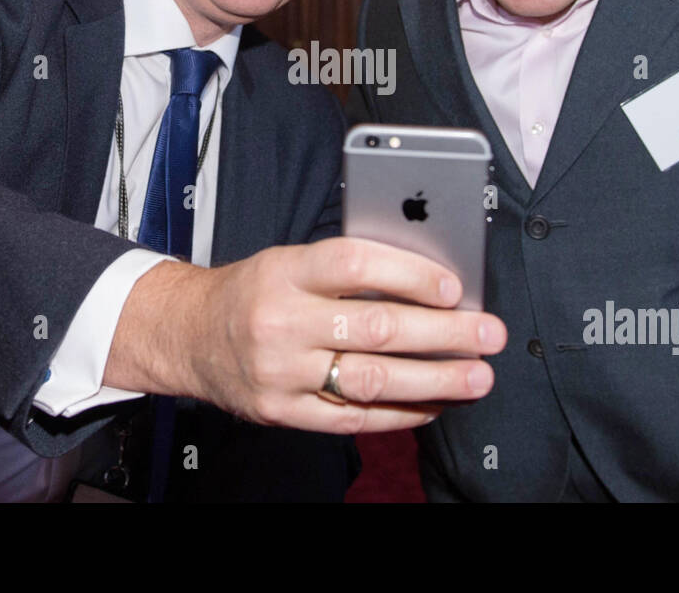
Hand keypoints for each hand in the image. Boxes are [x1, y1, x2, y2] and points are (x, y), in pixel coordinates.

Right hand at [106, 237, 506, 433]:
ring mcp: (281, 371)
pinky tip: (435, 403)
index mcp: (286, 270)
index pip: (356, 264)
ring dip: (434, 379)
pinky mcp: (282, 411)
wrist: (189, 335)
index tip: (455, 288)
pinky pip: (352, 417)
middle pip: (376, 327)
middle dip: (444, 333)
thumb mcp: (289, 261)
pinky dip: (401, 412)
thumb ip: (348, 270)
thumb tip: (428, 282)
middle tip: (489, 334)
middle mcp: (281, 321)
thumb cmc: (254, 292)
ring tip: (476, 376)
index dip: (410, 274)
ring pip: (371, 378)